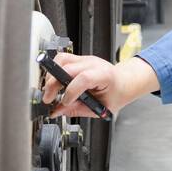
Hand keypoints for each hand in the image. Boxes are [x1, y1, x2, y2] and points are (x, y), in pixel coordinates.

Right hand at [41, 53, 158, 117]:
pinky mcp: (78, 59)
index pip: (84, 78)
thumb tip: (56, 111)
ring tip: (49, 90)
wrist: (122, 82)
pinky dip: (54, 70)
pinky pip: (62, 59)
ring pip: (62, 59)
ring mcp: (85, 59)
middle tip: (48, 99)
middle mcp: (94, 63)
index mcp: (104, 75)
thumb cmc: (115, 94)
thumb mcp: (100, 108)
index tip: (65, 102)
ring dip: (51, 75)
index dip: (71, 91)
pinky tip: (53, 82)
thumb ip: (77, 110)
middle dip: (54, 85)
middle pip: (68, 68)